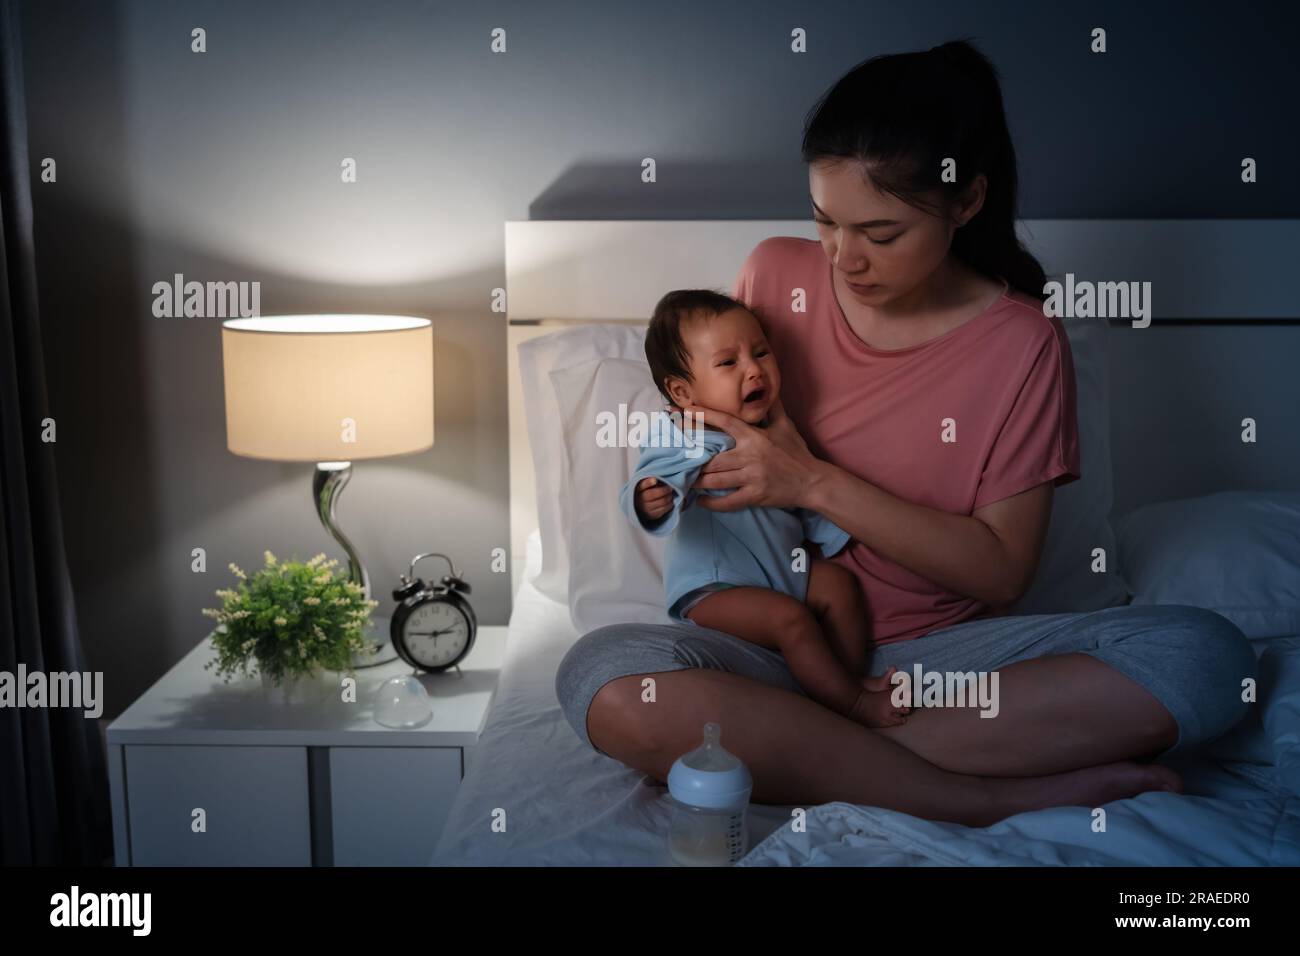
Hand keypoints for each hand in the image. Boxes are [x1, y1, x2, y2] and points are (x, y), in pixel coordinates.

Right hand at [633, 476, 673, 522]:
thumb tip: (657, 479)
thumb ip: (650, 480)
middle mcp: (640, 500)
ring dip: (669, 497)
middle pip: (655, 494)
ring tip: (671, 494)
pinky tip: (670, 501)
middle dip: (666, 490)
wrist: (640, 506)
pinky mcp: (652, 515)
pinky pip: (664, 509)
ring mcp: (646, 508)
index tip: (655, 480)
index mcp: (637, 489)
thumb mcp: (645, 484)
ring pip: (662, 501)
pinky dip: (670, 504)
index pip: (642, 485)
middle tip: (670, 487)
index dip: (648, 482)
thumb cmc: (646, 491)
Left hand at [683, 398, 822, 511]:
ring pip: (716, 479)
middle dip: (693, 459)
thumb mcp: (786, 426)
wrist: (813, 481)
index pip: (724, 421)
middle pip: (713, 458)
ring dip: (698, 481)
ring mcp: (752, 477)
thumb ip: (773, 407)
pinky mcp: (755, 496)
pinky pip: (728, 501)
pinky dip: (712, 503)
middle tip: (677, 458)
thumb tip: (768, 389)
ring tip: (685, 480)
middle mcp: (750, 456)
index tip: (683, 409)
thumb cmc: (797, 452)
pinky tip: (701, 501)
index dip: (702, 414)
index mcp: (754, 437)